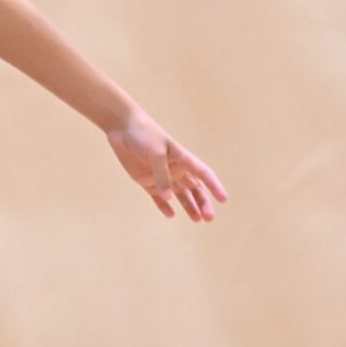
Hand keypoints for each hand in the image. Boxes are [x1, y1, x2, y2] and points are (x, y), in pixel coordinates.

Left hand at [108, 111, 227, 221]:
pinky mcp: (146, 181)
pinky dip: (164, 206)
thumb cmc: (144, 134)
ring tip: (197, 219)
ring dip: (189, 206)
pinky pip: (158, 197)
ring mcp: (161, 176)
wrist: (122, 127)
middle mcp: (175, 169)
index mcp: (182, 158)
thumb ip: (162, 175)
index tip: (223, 199)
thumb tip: (169, 197)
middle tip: (209, 218)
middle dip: (203, 203)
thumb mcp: (156, 153)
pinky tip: (171, 215)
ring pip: (180, 195)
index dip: (214, 185)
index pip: (203, 173)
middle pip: (194, 188)